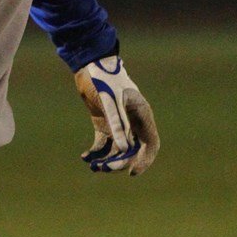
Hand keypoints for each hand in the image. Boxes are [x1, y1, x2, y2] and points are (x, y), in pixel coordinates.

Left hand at [73, 54, 158, 175]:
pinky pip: (103, 144)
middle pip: (133, 151)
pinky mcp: (104, 124)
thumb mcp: (110, 102)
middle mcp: (133, 122)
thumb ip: (118, 124)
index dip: (145, 160)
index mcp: (142, 115)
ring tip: (93, 165)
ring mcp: (119, 124)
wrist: (88, 64)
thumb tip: (125, 150)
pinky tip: (85, 157)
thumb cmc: (103, 78)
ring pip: (117, 150)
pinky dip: (96, 152)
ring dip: (107, 160)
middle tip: (104, 168)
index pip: (151, 144)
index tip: (132, 172)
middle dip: (120, 162)